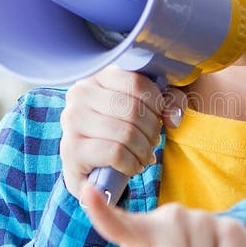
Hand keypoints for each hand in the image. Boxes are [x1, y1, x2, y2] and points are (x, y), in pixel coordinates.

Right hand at [59, 65, 184, 200]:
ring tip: (143, 156)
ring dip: (144, 150)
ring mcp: (72, 120)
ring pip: (126, 133)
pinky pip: (116, 153)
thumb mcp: (147, 111)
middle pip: (133, 110)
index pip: (137, 82)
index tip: (157, 118)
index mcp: (98, 75)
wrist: (91, 171)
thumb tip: (173, 117)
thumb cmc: (120, 134)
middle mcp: (80, 92)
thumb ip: (169, 102)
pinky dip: (132, 163)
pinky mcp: (72, 148)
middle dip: (151, 131)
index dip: (156, 104)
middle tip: (152, 143)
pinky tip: (132, 167)